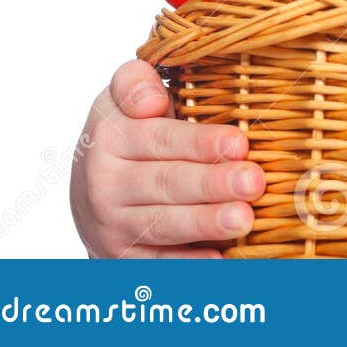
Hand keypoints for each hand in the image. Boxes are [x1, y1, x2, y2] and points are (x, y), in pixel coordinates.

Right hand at [70, 59, 264, 257]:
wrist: (92, 196)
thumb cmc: (127, 135)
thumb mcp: (120, 98)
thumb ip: (133, 82)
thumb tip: (151, 100)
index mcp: (109, 137)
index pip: (160, 139)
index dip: (200, 142)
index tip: (239, 143)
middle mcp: (105, 184)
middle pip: (166, 182)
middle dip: (213, 183)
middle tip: (254, 181)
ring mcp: (113, 225)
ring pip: (164, 223)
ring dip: (206, 223)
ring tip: (244, 218)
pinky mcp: (124, 259)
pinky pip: (158, 263)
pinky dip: (188, 264)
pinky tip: (219, 260)